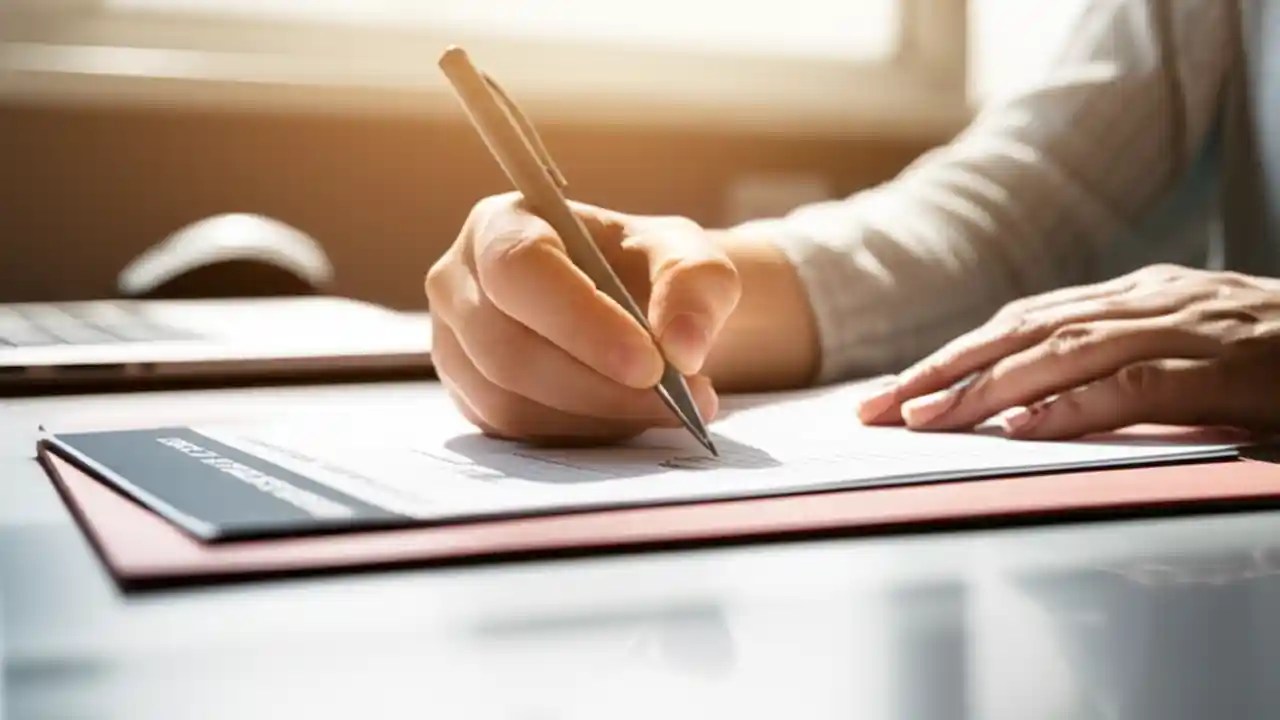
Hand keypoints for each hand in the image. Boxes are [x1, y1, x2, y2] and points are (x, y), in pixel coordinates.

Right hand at [426, 193, 739, 444]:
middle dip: (599, 386)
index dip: (580, 320)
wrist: (633, 307)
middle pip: (508, 349)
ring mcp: (454, 346)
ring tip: (672, 408)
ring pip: (511, 401)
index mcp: (500, 225)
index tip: (651, 363)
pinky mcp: (470, 398)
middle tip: (681, 400)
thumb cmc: (645, 269)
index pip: (519, 268)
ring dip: (599, 415)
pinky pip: (517, 432)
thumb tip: (682, 348)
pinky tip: (629, 416)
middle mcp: (459, 284)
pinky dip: (583, 433)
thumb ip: (696, 287)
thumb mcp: (688, 257)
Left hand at [856, 264, 1279, 438]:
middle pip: (1019, 332)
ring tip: (925, 419)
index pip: (1019, 323)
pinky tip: (1022, 428)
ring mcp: (1184, 328)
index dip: (951, 358)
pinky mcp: (1223, 366)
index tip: (895, 393)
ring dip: (985, 389)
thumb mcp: (1182, 350)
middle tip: (879, 410)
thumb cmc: (1269, 357)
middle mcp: (1146, 303)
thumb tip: (1031, 406)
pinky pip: (1134, 384)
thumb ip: (1112, 368)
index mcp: (1131, 299)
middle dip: (942, 373)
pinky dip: (1072, 405)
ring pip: (1061, 352)